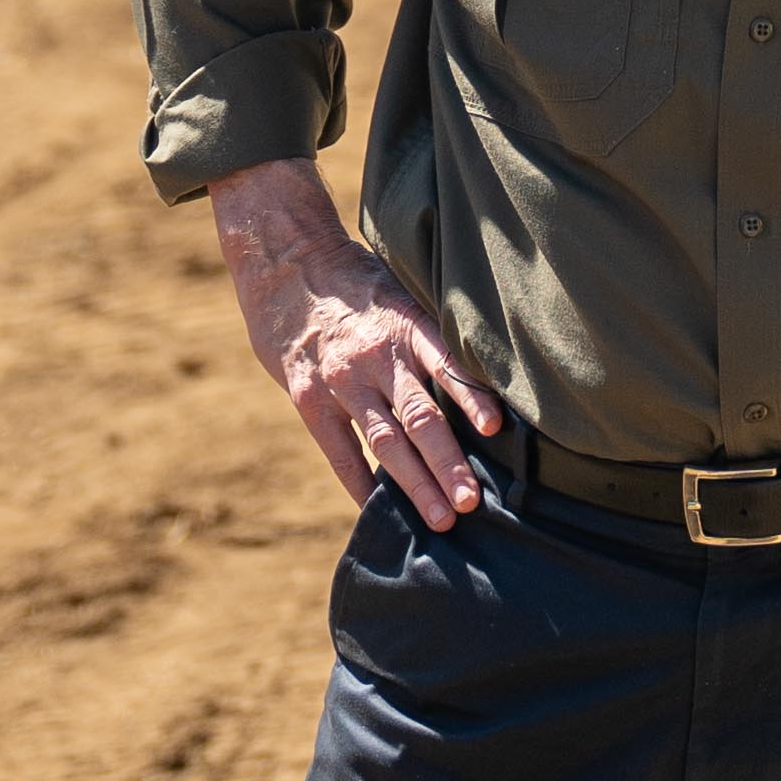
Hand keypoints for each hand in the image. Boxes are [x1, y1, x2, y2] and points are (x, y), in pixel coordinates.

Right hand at [209, 157, 504, 529]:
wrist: (284, 263)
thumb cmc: (356, 282)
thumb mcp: (399, 292)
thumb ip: (430, 335)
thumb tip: (478, 377)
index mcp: (406, 325)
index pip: (446, 364)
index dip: (471, 397)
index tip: (496, 429)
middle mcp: (376, 357)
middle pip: (419, 417)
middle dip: (448, 463)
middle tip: (472, 501)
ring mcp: (341, 382)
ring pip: (386, 442)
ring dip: (416, 483)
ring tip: (442, 517)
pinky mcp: (310, 399)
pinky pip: (341, 451)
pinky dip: (361, 483)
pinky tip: (378, 509)